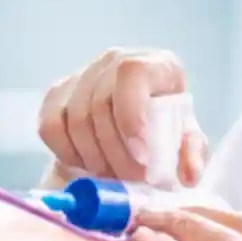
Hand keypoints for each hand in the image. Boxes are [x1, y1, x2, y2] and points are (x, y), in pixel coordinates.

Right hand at [37, 48, 209, 186]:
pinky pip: (50, 126)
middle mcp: (114, 60)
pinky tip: (87, 166)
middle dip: (116, 152)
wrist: (138, 124)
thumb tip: (189, 174)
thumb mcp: (186, 139)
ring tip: (114, 177)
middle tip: (131, 180)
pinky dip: (66, 153)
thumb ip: (191, 153)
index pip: (131, 73)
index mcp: (153, 63)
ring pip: (75, 119)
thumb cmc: (166, 128)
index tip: (142, 155)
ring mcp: (82, 74)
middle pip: (100, 103)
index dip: (132, 114)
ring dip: (94, 158)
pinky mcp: (57, 94)